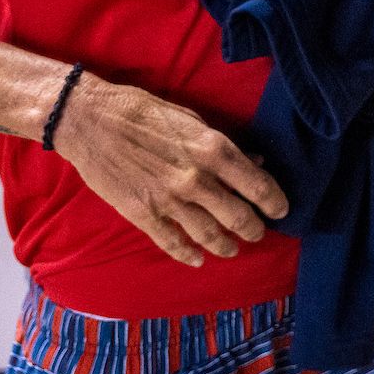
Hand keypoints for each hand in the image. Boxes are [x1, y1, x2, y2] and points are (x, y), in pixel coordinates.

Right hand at [53, 72, 288, 265]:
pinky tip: (198, 260)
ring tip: (233, 249)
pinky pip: (172, 243)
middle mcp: (196, 178)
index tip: (282, 209)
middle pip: (238, 216)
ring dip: (225, 246)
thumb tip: (256, 161)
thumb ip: (224, 146)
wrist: (92, 121)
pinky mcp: (143, 214)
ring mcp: (169, 200)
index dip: (274, 201)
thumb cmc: (145, 113)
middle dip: (254, 229)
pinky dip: (188, 255)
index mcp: (213, 149)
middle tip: (259, 233)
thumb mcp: (193, 121)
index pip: (257, 184)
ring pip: (209, 235)